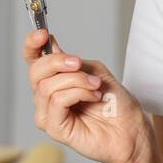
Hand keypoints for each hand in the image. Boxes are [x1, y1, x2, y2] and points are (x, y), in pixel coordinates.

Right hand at [22, 28, 153, 162]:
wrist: (130, 128)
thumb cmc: (115, 103)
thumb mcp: (94, 71)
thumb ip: (71, 61)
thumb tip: (50, 46)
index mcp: (55, 79)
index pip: (32, 60)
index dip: (32, 45)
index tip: (42, 34)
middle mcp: (47, 96)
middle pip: (35, 71)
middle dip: (57, 62)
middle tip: (78, 63)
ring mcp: (48, 113)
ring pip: (46, 86)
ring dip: (76, 81)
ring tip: (96, 86)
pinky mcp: (54, 128)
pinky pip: (56, 101)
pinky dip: (77, 94)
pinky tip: (93, 97)